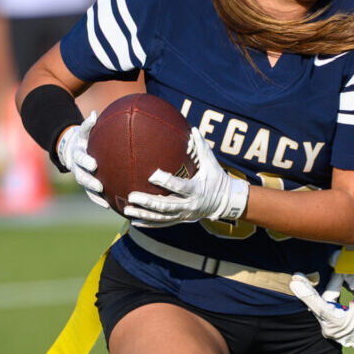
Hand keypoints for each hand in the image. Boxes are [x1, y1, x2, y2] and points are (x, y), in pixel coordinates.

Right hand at [55, 111, 105, 207]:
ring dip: (93, 193)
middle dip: (89, 180)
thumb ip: (88, 124)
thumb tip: (94, 114)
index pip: (80, 157)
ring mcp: (80, 175)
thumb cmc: (84, 138)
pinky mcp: (85, 184)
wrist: (72, 149)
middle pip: (80, 175)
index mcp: (77, 152)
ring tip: (104, 199)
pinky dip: (97, 199)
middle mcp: (77, 165)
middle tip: (99, 185)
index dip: (86, 161)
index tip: (94, 164)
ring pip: (85, 186)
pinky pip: (90, 194)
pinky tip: (107, 206)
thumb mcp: (84, 131)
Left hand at [124, 127, 248, 226]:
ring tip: (127, 209)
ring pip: (162, 217)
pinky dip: (148, 223)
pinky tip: (134, 221)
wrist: (226, 202)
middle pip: (166, 206)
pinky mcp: (181, 219)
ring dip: (144, 214)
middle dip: (148, 202)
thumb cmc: (217, 179)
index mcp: (196, 190)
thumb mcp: (212, 164)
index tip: (152, 174)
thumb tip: (194, 129)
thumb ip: (202, 147)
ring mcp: (184, 214)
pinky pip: (163, 223)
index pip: (180, 186)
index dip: (166, 182)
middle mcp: (190, 205)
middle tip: (132, 196)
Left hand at [290, 274, 353, 353]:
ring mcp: (328, 329)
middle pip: (323, 300)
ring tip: (344, 275)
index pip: (317, 305)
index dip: (305, 292)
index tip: (294, 281)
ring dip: (335, 288)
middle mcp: (328, 328)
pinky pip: (327, 307)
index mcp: (336, 324)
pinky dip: (334, 296)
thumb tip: (344, 267)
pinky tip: (339, 283)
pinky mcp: (330, 326)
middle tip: (333, 269)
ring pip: (325, 302)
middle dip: (331, 283)